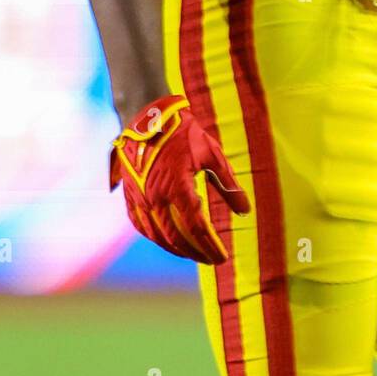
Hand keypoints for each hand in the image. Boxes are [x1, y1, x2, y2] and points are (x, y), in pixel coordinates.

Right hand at [110, 94, 249, 263]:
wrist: (148, 116)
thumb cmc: (183, 132)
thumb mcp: (211, 154)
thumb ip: (228, 184)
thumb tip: (246, 211)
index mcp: (178, 186)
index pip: (196, 228)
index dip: (209, 246)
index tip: (222, 257)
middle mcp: (155, 197)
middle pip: (177, 237)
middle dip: (196, 252)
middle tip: (211, 259)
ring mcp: (139, 198)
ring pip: (158, 235)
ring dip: (176, 249)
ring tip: (194, 254)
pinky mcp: (130, 195)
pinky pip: (141, 225)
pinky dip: (156, 237)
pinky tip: (168, 241)